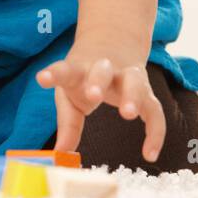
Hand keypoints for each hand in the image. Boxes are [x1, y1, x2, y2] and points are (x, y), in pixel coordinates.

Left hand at [35, 38, 165, 163]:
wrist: (114, 43)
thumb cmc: (85, 77)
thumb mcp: (70, 94)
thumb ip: (67, 124)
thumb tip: (62, 155)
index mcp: (79, 69)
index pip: (65, 70)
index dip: (53, 74)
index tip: (42, 78)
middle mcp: (104, 70)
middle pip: (102, 71)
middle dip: (97, 81)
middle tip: (93, 95)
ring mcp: (127, 77)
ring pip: (134, 82)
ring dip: (132, 96)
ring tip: (128, 114)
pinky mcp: (146, 90)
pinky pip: (154, 111)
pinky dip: (155, 132)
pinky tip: (150, 154)